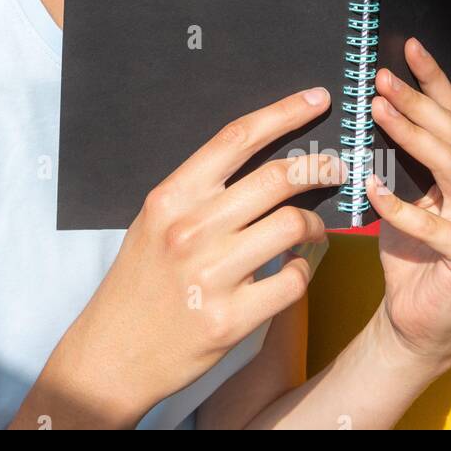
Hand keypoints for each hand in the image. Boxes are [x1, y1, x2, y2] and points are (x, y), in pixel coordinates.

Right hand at [49, 87, 345, 423]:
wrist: (114, 350)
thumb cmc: (140, 280)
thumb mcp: (155, 221)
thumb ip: (201, 192)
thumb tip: (262, 162)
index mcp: (171, 197)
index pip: (236, 139)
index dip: (283, 114)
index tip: (316, 100)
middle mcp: (191, 229)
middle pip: (277, 178)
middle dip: (319, 167)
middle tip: (335, 168)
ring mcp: (211, 275)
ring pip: (293, 226)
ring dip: (314, 223)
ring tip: (312, 228)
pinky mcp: (231, 318)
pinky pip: (294, 281)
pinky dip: (305, 271)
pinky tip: (295, 269)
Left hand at [367, 37, 450, 367]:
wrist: (416, 314)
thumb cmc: (408, 246)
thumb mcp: (401, 189)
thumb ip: (398, 154)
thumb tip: (371, 104)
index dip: (433, 78)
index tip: (408, 46)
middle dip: (415, 101)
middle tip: (379, 78)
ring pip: (450, 167)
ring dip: (411, 136)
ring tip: (376, 112)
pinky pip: (433, 226)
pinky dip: (401, 206)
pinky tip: (372, 188)